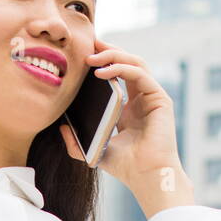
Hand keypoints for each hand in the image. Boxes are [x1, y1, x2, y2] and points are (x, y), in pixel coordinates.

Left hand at [59, 37, 194, 208]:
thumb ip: (76, 143)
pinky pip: (140, 73)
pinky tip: (102, 72)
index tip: (81, 54)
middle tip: (87, 43)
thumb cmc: (125, 167)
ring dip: (113, 54)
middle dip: (106, 49)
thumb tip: (61, 128)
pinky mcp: (160, 98)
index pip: (116, 73)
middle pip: (126, 61)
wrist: (146, 177)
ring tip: (92, 57)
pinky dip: (121, 68)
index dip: (101, 60)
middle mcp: (141, 97)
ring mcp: (152, 96)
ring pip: (135, 62)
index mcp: (128, 106)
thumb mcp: (94, 152)